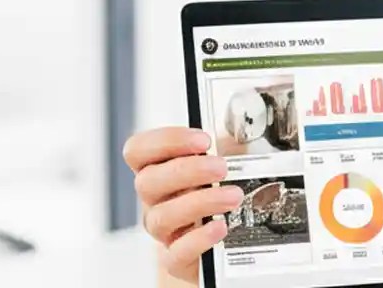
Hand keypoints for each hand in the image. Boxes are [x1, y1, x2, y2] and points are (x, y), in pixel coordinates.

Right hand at [123, 127, 244, 282]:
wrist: (227, 235)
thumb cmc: (219, 190)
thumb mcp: (224, 159)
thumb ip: (226, 141)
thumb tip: (244, 126)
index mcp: (159, 169)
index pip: (138, 150)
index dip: (165, 141)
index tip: (201, 140)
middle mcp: (155, 199)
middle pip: (148, 181)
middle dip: (187, 170)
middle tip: (220, 167)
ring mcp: (164, 229)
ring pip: (163, 216)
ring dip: (200, 202)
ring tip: (232, 196)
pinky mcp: (177, 257)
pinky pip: (177, 252)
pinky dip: (199, 239)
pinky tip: (220, 227)